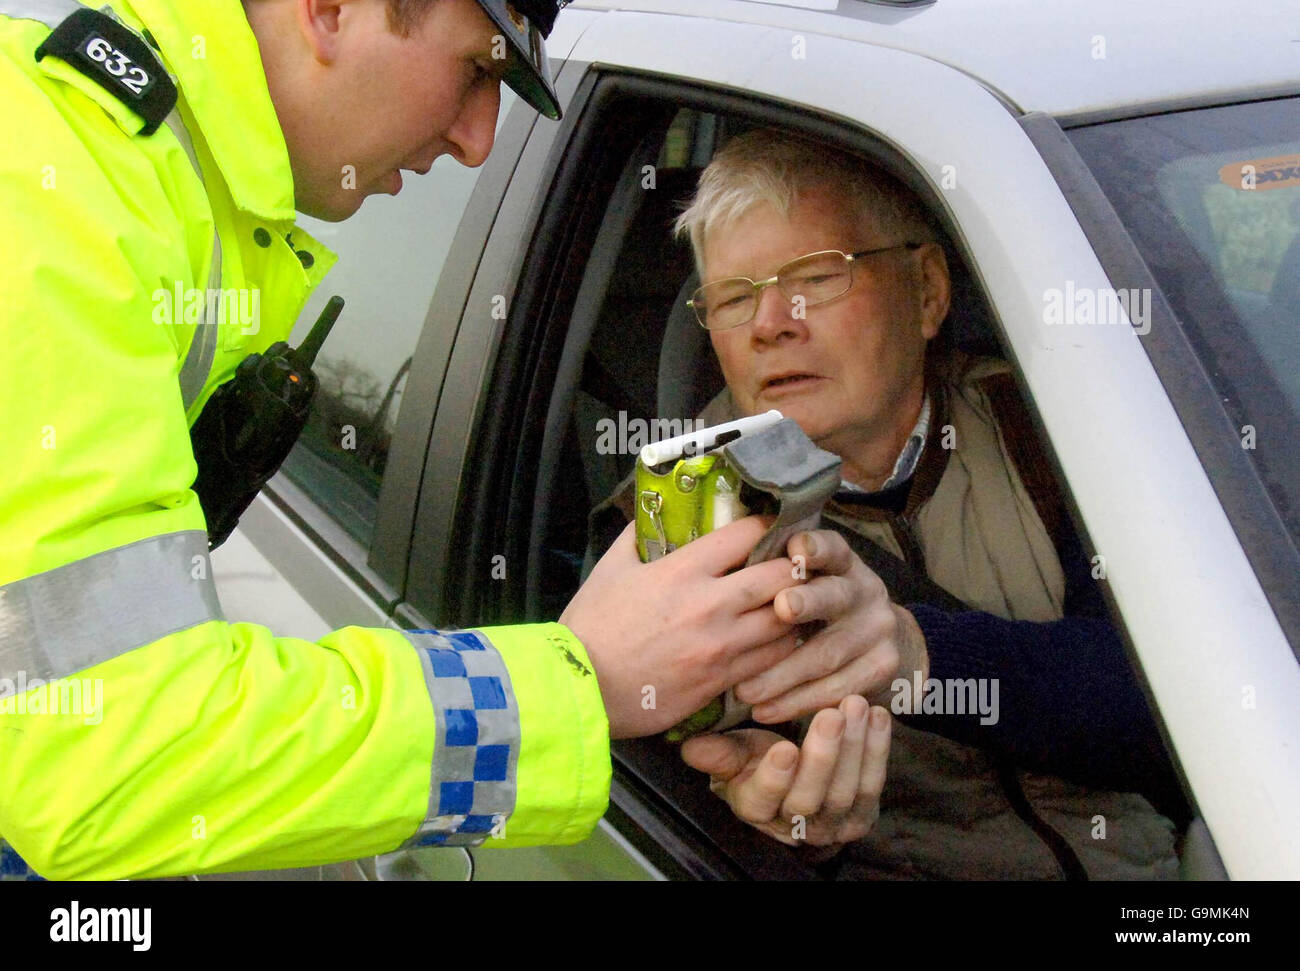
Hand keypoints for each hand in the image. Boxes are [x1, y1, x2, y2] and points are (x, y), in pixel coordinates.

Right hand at [561, 518, 802, 737]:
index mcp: (682, 571)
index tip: (773, 526)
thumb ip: (634, 539)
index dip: (766, 526)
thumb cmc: (591, 627)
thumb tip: (649, 516)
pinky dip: (780, 648)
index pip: (745, 535)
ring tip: (796, 605)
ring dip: (794, 611)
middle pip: (780, 577)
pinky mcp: (721, 680)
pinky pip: (770, 661)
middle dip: (795, 568)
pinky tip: (778, 641)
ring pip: (785, 621)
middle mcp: (710, 604)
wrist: (580, 688)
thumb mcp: (609, 570)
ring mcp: (720, 645)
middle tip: (799, 566)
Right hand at [681, 696, 891, 847]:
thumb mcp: (735, 752)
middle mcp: (794, 826)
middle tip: (833, 714)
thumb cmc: (758, 759)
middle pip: (811, 798)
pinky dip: (878, 750)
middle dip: (824, 756)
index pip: (762, 801)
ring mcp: (832, 824)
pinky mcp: (862, 814)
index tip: (784, 747)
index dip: (774, 778)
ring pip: (847, 792)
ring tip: (857, 705)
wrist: (798, 777)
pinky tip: (878, 716)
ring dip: (855, 748)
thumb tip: (692, 748)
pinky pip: (873, 785)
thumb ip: (718, 752)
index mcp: (755, 809)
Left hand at [734, 529, 927, 723]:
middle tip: (781, 608)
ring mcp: (878, 630)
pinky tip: (766, 711)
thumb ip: (779, 576)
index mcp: (842, 564)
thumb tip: (728, 573)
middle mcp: (865, 591)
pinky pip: (836, 689)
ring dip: (784, 674)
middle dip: (808, 602)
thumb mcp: (810, 583)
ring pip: (828, 653)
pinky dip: (797, 702)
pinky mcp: (881, 667)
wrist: (882, 644)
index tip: (796, 547)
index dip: (817, 547)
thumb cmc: (821, 609)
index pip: (831, 548)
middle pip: (835, 596)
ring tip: (745, 691)